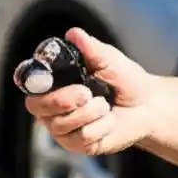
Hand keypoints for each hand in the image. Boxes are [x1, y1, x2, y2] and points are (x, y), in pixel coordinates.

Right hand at [23, 27, 158, 155]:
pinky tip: (109, 122)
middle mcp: (52, 105)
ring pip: (61, 125)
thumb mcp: (111, 60)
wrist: (147, 106)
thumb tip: (74, 33)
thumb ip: (92, 49)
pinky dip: (101, 127)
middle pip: (37, 107)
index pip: (29, 82)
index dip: (34, 82)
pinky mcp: (76, 144)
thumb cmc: (126, 80)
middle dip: (63, 100)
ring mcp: (62, 127)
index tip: (51, 80)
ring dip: (89, 113)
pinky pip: (81, 138)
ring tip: (105, 106)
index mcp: (56, 80)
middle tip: (88, 93)